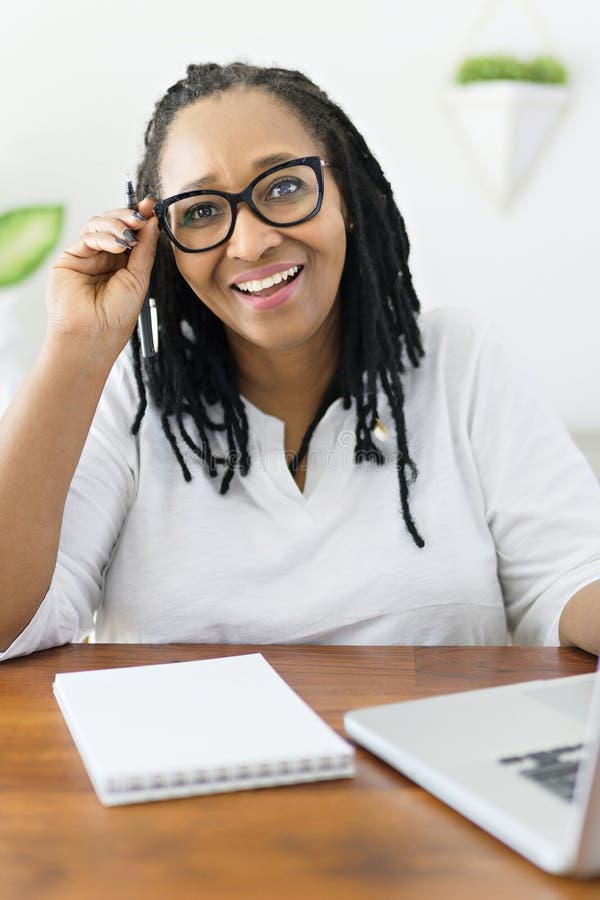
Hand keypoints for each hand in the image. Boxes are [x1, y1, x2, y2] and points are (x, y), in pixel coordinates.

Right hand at [46, 194, 158, 359]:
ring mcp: (85, 257)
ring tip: (130, 235)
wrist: (94, 337)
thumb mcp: (139, 278)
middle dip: (129, 217)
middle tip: (142, 216)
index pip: (131, 233)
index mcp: (122, 264)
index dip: (141, 218)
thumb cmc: (116, 317)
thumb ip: (145, 249)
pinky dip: (104, 236)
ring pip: (99, 225)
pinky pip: (87, 237)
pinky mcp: (69, 259)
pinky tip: (118, 245)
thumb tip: (152, 221)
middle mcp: (103, 258)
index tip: (152, 206)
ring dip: (117, 224)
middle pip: (114, 224)